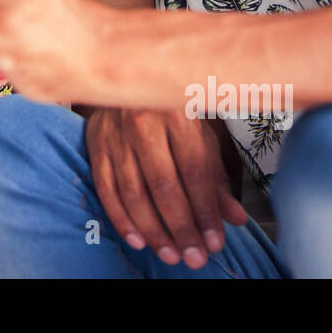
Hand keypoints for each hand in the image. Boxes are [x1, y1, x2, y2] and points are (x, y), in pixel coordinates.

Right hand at [85, 108, 246, 268]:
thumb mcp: (199, 134)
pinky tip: (138, 240)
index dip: (204, 210)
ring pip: (133, 192)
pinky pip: (106, 189)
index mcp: (176, 112)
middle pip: (163, 185)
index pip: (193, 170)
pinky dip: (121, 219)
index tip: (214, 241)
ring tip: (171, 255)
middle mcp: (143, 121)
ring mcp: (116, 134)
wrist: (125, 75)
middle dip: (181, 227)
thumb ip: (216, 177)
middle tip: (194, 257)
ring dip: (153, 230)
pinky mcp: (96, 145)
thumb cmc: (168, 108)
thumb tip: (235, 218)